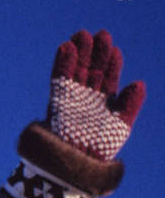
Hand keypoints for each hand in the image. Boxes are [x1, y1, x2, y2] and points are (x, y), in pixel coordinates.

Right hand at [46, 29, 144, 160]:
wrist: (74, 162)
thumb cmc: (99, 149)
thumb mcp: (120, 126)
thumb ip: (130, 104)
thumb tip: (140, 83)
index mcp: (105, 102)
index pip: (108, 77)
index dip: (111, 63)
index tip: (114, 49)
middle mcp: (88, 96)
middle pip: (92, 69)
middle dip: (96, 53)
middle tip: (101, 34)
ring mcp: (72, 96)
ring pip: (75, 70)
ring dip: (79, 53)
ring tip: (82, 35)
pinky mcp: (57, 99)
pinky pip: (59, 78)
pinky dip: (62, 63)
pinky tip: (67, 48)